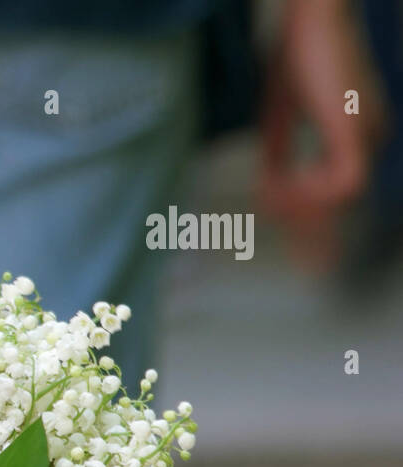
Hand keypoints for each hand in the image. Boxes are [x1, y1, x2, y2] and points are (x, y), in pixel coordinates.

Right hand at [258, 0, 387, 272]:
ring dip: (302, 206)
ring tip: (270, 200)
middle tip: (309, 271)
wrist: (311, 16)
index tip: (291, 243)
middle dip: (321, 237)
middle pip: (344, 204)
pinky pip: (342, 183)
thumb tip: (267, 192)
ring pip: (341, 197)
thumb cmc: (295, 53)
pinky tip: (288, 182)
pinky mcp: (354, 132)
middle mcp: (370, 139)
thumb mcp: (278, 112)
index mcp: (354, 136)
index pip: (337, 191)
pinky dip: (312, 191)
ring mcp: (367, 135)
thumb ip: (276, 154)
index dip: (314, 222)